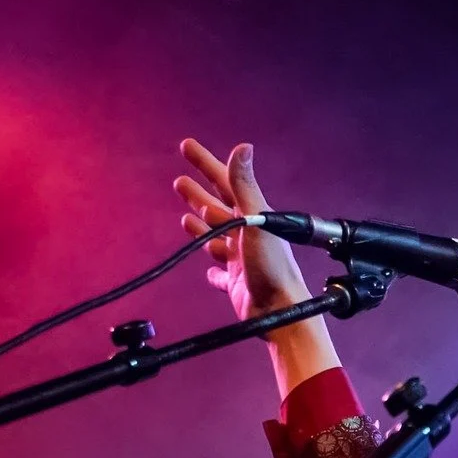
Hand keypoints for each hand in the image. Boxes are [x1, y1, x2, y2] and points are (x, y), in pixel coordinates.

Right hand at [174, 139, 308, 320]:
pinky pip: (219, 274)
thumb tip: (244, 147)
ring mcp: (241, 259)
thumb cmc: (272, 266)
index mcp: (254, 216)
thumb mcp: (257, 219)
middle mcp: (248, 235)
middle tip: (180, 181)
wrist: (278, 310)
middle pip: (217, 208)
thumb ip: (245, 185)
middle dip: (198, 193)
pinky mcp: (236, 282)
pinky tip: (208, 269)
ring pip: (215, 238)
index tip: (187, 146)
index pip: (225, 182)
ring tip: (185, 216)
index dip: (206, 163)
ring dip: (201, 225)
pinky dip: (212, 269)